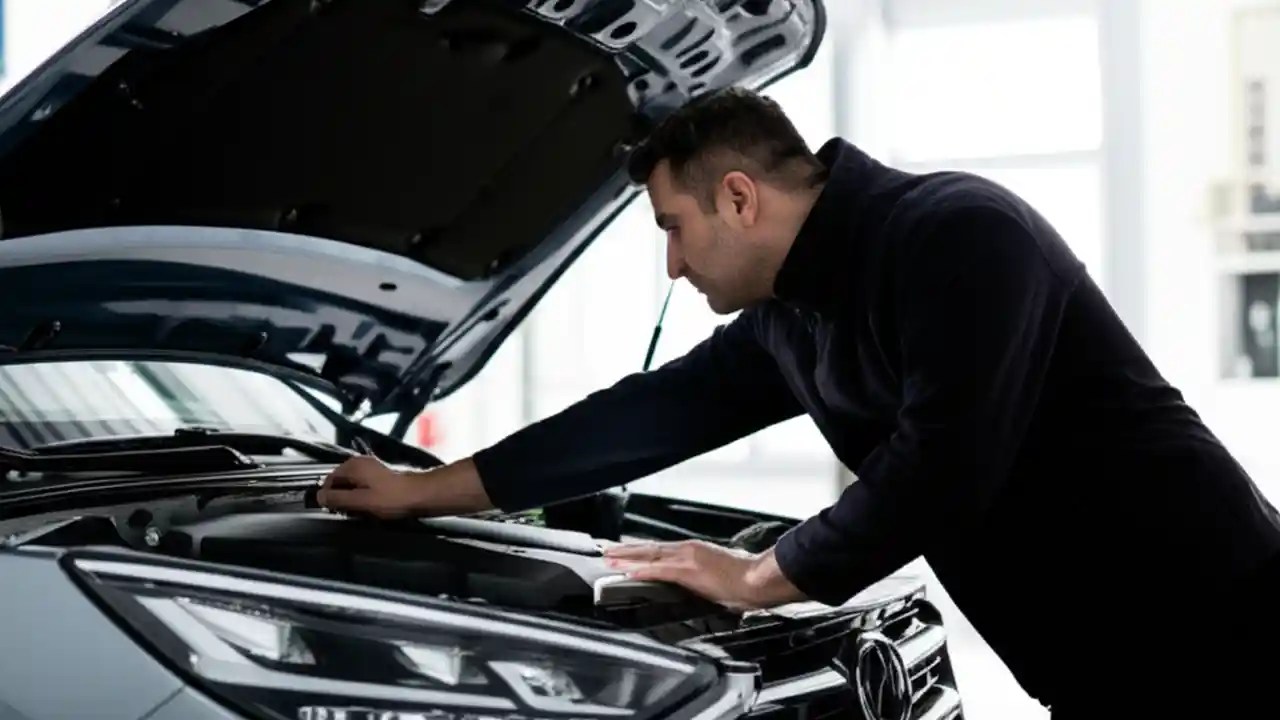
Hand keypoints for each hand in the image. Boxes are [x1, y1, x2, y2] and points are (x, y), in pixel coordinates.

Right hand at [316, 456, 427, 519]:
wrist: (419, 495)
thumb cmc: (390, 498)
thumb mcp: (360, 501)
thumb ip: (337, 498)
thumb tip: (318, 497)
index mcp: (353, 466)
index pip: (328, 480)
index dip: (328, 496)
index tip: (334, 510)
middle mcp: (360, 462)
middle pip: (339, 481)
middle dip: (341, 497)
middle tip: (348, 512)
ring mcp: (370, 467)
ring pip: (351, 485)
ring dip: (351, 498)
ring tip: (360, 510)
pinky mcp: (379, 475)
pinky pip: (362, 485)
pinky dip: (361, 495)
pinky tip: (368, 506)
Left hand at [603, 540, 806, 610]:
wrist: (756, 580)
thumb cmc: (744, 579)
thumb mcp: (718, 572)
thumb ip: (702, 575)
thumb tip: (696, 582)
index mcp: (693, 551)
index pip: (660, 550)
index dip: (640, 551)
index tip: (624, 551)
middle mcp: (687, 550)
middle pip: (650, 550)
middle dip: (626, 551)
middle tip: (606, 551)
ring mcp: (686, 559)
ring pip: (649, 556)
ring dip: (627, 558)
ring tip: (609, 559)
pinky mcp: (687, 570)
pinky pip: (658, 570)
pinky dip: (641, 570)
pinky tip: (628, 571)